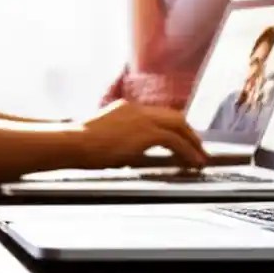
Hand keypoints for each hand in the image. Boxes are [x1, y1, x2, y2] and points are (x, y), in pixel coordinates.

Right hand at [77, 101, 206, 168]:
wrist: (73, 142)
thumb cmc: (79, 145)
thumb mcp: (105, 138)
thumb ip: (121, 141)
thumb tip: (132, 155)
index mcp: (127, 109)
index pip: (159, 115)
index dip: (174, 127)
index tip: (182, 139)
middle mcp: (138, 110)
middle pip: (175, 116)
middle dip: (190, 133)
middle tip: (199, 148)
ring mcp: (143, 119)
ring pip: (179, 126)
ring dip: (193, 143)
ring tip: (201, 158)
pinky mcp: (146, 133)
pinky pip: (175, 141)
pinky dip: (187, 152)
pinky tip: (193, 163)